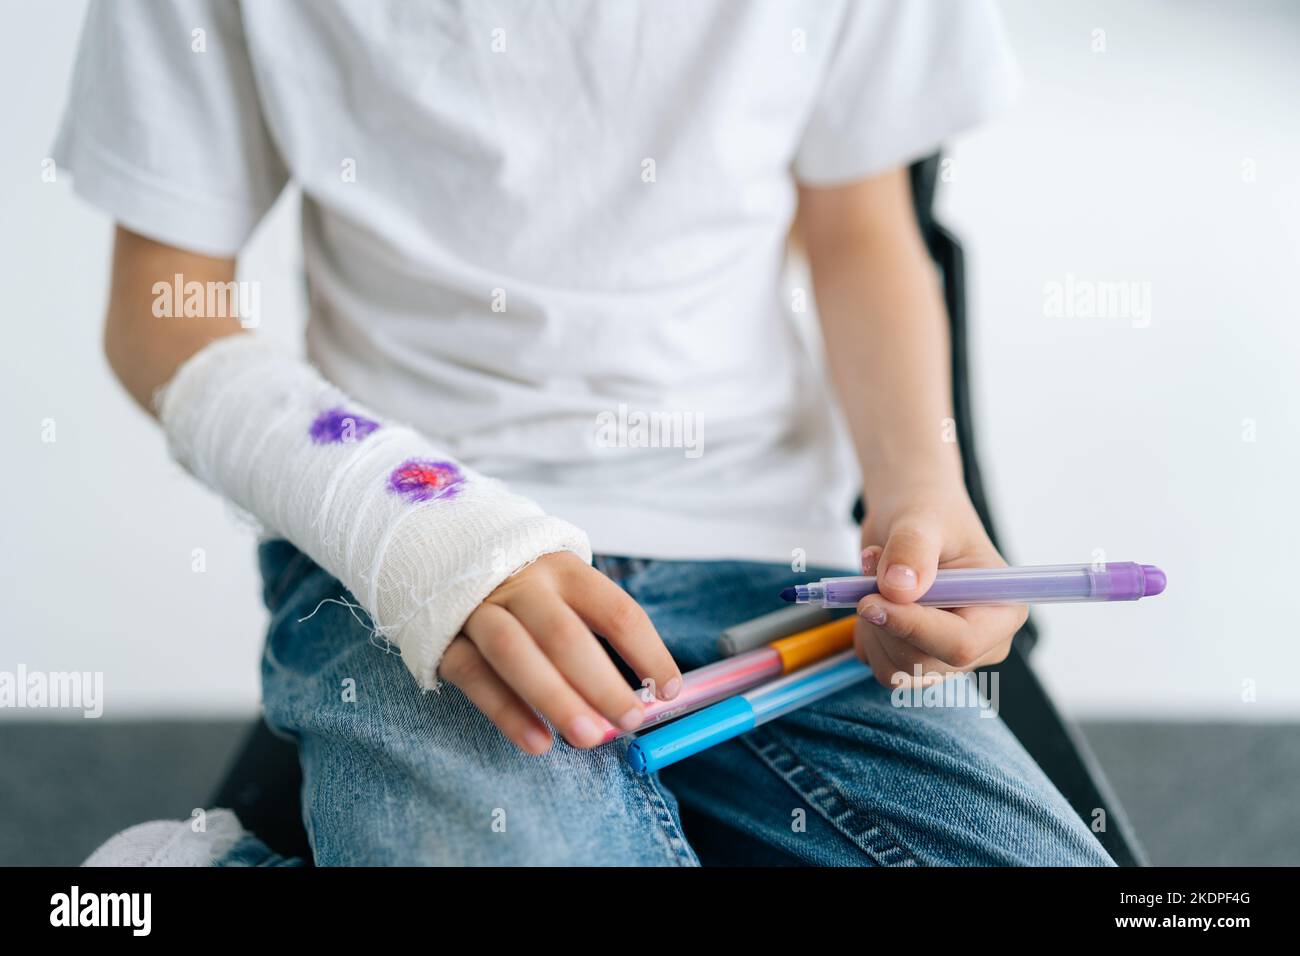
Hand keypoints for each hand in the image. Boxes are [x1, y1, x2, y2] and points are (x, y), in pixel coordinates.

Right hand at [437, 552, 682, 753]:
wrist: (445, 552)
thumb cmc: (526, 586)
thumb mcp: (564, 588)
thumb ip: (597, 632)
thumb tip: (648, 692)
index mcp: (564, 569)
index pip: (615, 610)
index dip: (647, 652)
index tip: (669, 690)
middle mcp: (522, 583)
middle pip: (564, 634)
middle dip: (601, 683)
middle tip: (630, 720)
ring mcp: (478, 607)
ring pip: (515, 653)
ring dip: (555, 699)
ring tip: (588, 738)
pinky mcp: (446, 636)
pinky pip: (475, 676)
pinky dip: (506, 712)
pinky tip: (537, 743)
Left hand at [855, 482, 1026, 688]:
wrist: (911, 522)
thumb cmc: (929, 515)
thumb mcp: (921, 519)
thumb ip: (912, 549)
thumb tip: (898, 589)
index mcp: (1001, 611)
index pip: (961, 643)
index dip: (912, 627)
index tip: (870, 601)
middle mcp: (982, 643)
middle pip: (922, 662)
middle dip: (884, 622)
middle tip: (873, 572)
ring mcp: (947, 656)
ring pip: (895, 670)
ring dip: (871, 628)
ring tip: (876, 580)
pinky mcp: (916, 660)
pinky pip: (879, 664)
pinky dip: (866, 634)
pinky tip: (876, 600)